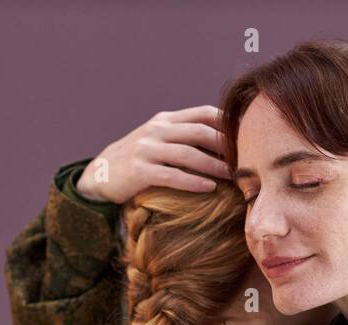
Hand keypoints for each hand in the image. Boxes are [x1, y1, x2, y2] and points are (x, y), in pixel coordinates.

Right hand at [74, 105, 231, 204]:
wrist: (100, 175)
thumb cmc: (137, 160)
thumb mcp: (158, 140)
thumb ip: (182, 136)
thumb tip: (220, 141)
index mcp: (165, 120)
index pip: (203, 113)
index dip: (226, 123)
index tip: (246, 137)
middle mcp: (157, 130)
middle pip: (200, 132)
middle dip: (225, 146)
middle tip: (246, 159)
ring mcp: (147, 150)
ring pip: (188, 154)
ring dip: (214, 165)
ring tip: (233, 176)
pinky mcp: (140, 171)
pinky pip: (171, 176)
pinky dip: (192, 182)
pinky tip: (208, 188)